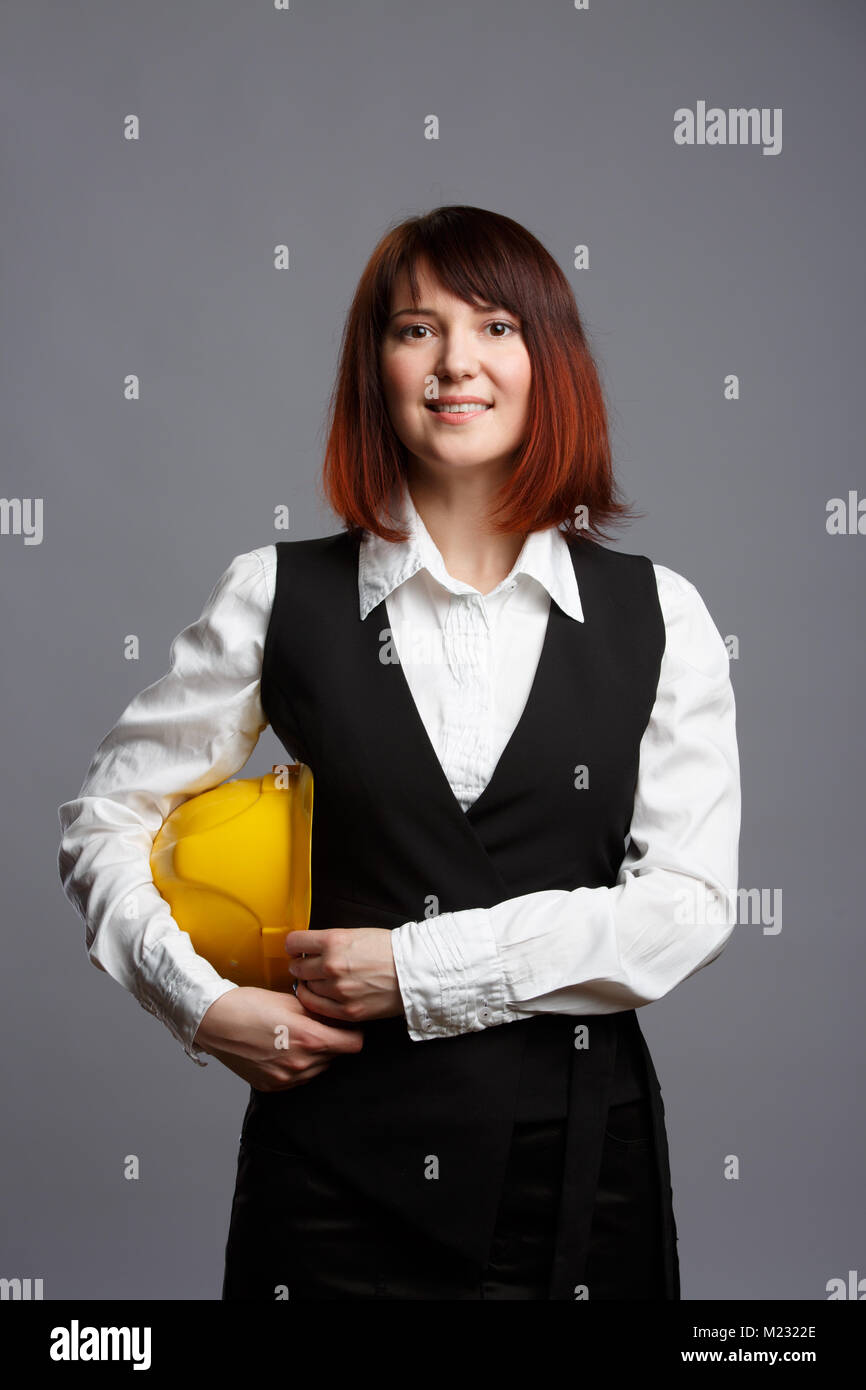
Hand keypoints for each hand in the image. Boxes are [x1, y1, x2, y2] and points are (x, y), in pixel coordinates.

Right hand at [192, 985, 363, 1091]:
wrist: (214, 1022)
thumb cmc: (250, 1005)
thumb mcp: (291, 1001)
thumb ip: (320, 1013)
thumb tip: (339, 1018)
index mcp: (310, 1040)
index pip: (354, 1045)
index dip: (353, 1032)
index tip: (347, 1024)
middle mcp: (301, 1064)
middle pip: (336, 1057)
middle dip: (333, 1042)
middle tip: (318, 1026)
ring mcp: (286, 1079)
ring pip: (319, 1069)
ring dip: (316, 1055)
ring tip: (297, 1036)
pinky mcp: (272, 1086)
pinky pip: (298, 1079)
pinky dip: (298, 1066)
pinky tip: (283, 1049)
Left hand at [285, 928, 404, 1023]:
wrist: (414, 970)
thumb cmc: (389, 949)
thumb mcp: (356, 934)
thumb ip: (329, 942)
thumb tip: (308, 950)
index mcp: (333, 941)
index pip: (293, 943)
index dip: (295, 946)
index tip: (299, 950)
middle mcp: (332, 965)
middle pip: (296, 967)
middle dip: (301, 965)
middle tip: (310, 966)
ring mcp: (338, 990)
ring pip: (306, 987)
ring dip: (310, 983)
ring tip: (323, 980)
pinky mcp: (346, 1010)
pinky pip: (316, 1006)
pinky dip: (315, 1000)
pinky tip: (322, 994)